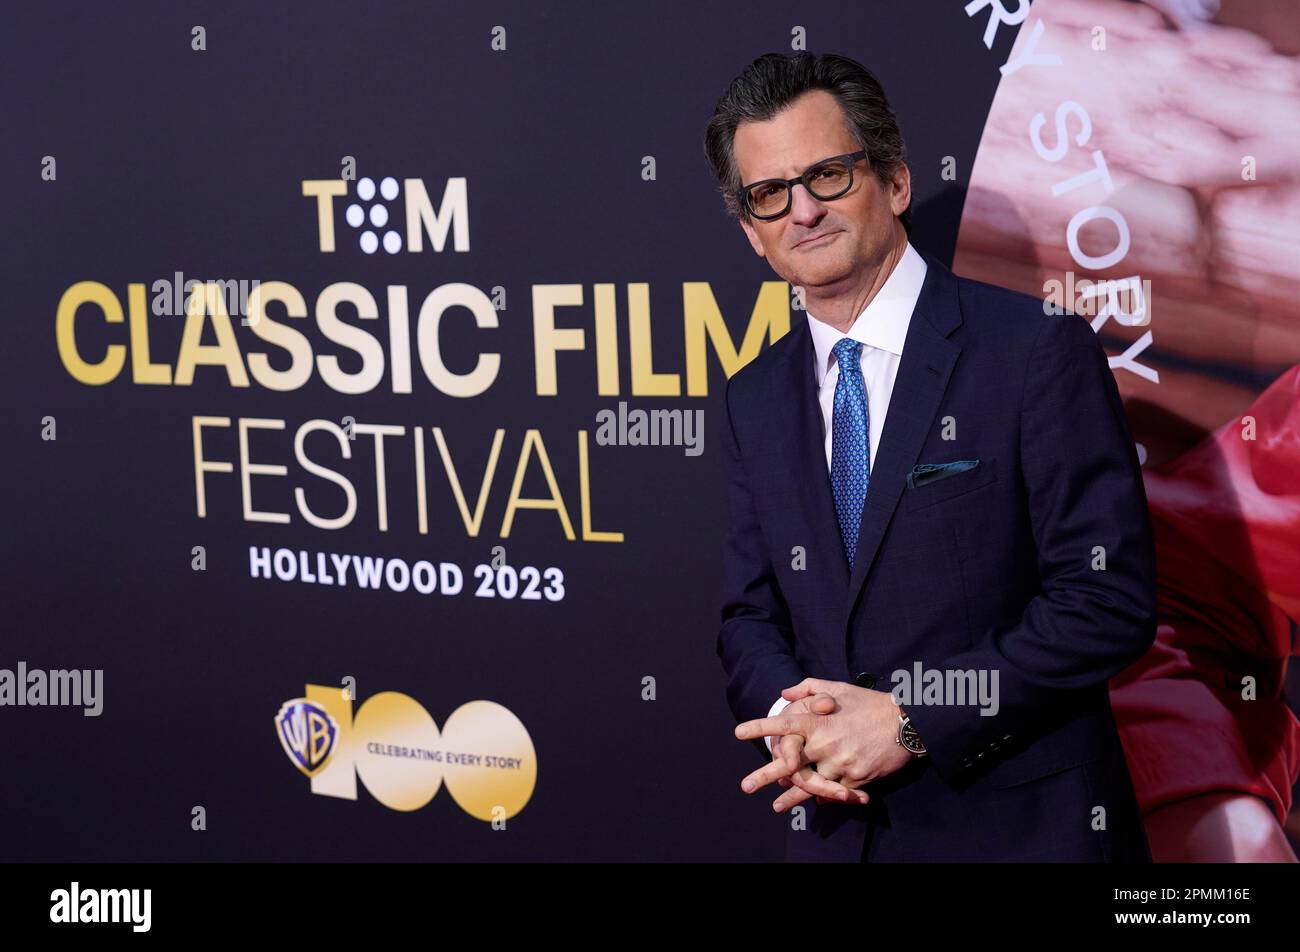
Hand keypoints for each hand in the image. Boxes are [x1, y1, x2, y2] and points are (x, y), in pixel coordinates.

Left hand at [736, 678, 913, 810]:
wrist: (906, 722)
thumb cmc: (870, 703)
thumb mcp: (840, 687)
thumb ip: (810, 688)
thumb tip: (785, 693)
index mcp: (819, 720)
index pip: (784, 724)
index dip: (760, 727)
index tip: (739, 732)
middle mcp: (826, 743)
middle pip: (790, 764)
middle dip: (765, 774)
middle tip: (745, 786)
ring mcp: (841, 763)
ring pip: (810, 784)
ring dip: (792, 796)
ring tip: (776, 806)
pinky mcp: (856, 779)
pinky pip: (835, 791)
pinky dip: (823, 797)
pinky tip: (814, 803)